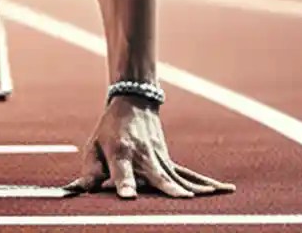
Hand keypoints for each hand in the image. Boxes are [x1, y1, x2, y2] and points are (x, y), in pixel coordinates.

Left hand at [63, 95, 234, 198]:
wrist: (133, 103)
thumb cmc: (108, 130)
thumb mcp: (92, 148)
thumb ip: (88, 174)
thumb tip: (76, 193)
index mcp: (120, 153)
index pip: (122, 171)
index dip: (124, 183)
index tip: (128, 196)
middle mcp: (144, 156)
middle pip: (157, 175)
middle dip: (168, 188)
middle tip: (181, 199)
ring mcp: (161, 159)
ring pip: (179, 176)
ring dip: (195, 188)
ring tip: (208, 199)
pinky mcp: (171, 161)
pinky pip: (190, 174)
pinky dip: (208, 183)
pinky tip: (225, 190)